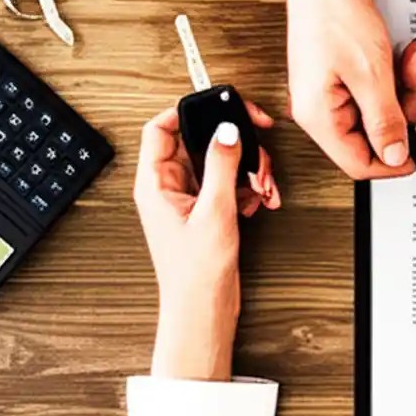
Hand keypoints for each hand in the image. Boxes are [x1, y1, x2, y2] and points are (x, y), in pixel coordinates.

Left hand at [133, 103, 280, 380]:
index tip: (219, 107)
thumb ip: (221, 166)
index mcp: (155, 183)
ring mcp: (188, 199)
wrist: (204, 308)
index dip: (187, 111)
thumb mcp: (213, 211)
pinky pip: (228, 183)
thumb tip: (227, 131)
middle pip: (199, 142)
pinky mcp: (206, 210)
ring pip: (219, 162)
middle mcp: (168, 187)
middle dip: (232, 144)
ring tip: (260, 184)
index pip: (161, 128)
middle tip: (254, 145)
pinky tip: (257, 200)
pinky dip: (247, 187)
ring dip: (246, 168)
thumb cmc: (195, 272)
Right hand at [283, 0, 415, 179]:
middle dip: (406, 110)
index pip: (360, 163)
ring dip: (403, 88)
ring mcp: (329, 95)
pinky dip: (393, 78)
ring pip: (379, 113)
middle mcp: (319, 111)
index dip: (396, 161)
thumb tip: (395, 156)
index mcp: (319, 117)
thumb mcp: (371, 73)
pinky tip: (401, 57)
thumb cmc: (335, 14)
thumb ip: (386, 120)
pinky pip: (373, 93)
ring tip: (411, 60)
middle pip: (374, 137)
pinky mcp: (339, 80)